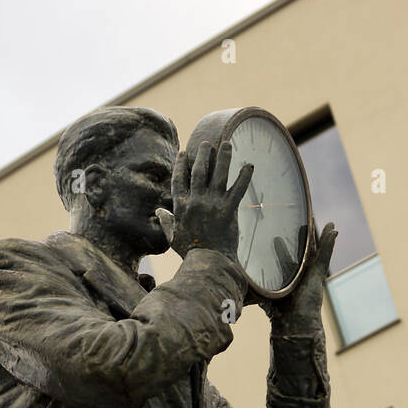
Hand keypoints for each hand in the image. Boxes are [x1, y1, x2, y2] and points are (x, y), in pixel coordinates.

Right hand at [156, 140, 253, 264]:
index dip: (181, 165)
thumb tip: (159, 211)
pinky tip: (249, 165)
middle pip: (199, 172)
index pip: (179, 180)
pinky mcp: (228, 211)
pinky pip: (237, 190)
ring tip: (227, 144)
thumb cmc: (191, 253)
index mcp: (181, 207)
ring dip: (223, 158)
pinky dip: (244, 177)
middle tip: (207, 143)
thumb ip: (167, 222)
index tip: (183, 153)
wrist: (209, 263)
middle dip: (203, 155)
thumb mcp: (173, 236)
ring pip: (218, 175)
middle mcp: (195, 201)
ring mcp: (212, 205)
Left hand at [259, 219, 337, 325]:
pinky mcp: (319, 274)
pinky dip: (330, 242)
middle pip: (304, 250)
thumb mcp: (261, 292)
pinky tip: (334, 229)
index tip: (278, 234)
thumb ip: (250, 285)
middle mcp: (302, 274)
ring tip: (328, 222)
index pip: (286, 257)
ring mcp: (312, 273)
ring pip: (317, 250)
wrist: (293, 322)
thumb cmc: (277, 312)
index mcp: (289, 277)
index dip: (283, 246)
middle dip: (305, 235)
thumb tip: (231, 282)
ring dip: (322, 236)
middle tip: (304, 219)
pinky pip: (325, 255)